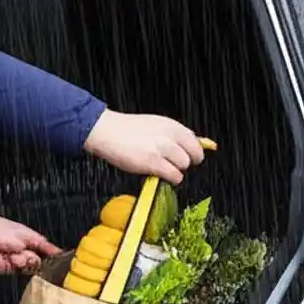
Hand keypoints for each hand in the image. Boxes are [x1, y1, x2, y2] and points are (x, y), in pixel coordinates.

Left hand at [0, 205, 62, 273]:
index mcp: (30, 241)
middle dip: (25, 261)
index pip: (48, 251)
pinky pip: (3, 270)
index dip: (55, 258)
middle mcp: (23, 252)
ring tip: (0, 252)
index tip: (62, 265)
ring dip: (9, 262)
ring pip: (18, 269)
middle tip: (16, 254)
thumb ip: (33, 248)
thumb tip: (43, 259)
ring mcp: (11, 260)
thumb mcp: (19, 235)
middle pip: (34, 264)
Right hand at [83, 109, 205, 184]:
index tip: (189, 157)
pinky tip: (160, 174)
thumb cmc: (127, 129)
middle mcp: (169, 135)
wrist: (107, 131)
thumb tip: (189, 145)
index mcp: (171, 125)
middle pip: (194, 155)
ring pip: (184, 166)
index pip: (195, 141)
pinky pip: (174, 176)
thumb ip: (172, 135)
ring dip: (176, 170)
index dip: (192, 152)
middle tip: (175, 164)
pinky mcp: (153, 162)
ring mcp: (162, 149)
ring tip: (163, 168)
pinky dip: (171, 179)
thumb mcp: (155, 125)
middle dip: (186, 162)